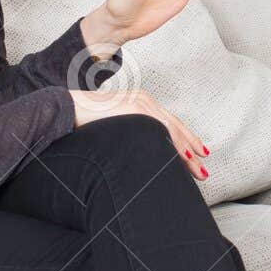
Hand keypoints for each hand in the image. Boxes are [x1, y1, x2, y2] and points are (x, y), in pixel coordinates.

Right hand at [70, 89, 210, 182]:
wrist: (66, 107)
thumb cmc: (86, 120)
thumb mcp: (113, 126)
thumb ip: (129, 133)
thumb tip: (137, 152)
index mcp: (141, 102)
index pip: (170, 123)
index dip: (186, 139)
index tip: (198, 154)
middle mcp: (144, 101)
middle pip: (176, 127)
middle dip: (192, 149)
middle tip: (204, 168)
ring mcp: (139, 104)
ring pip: (171, 130)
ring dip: (186, 152)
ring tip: (198, 169)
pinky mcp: (133, 109)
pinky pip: (159, 129)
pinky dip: (172, 145)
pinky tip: (181, 157)